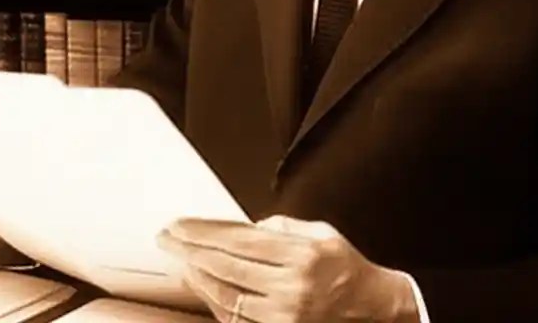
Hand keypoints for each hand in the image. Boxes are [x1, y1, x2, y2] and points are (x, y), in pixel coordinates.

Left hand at [156, 215, 417, 322]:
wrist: (371, 309)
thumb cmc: (345, 267)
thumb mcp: (320, 234)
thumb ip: (280, 227)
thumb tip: (243, 228)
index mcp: (303, 255)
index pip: (239, 239)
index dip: (203, 231)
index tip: (179, 224)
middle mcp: (292, 287)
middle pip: (225, 265)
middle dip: (189, 249)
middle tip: (166, 238)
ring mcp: (284, 316)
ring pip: (225, 295)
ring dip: (196, 276)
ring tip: (180, 260)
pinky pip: (235, 318)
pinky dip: (214, 301)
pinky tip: (203, 286)